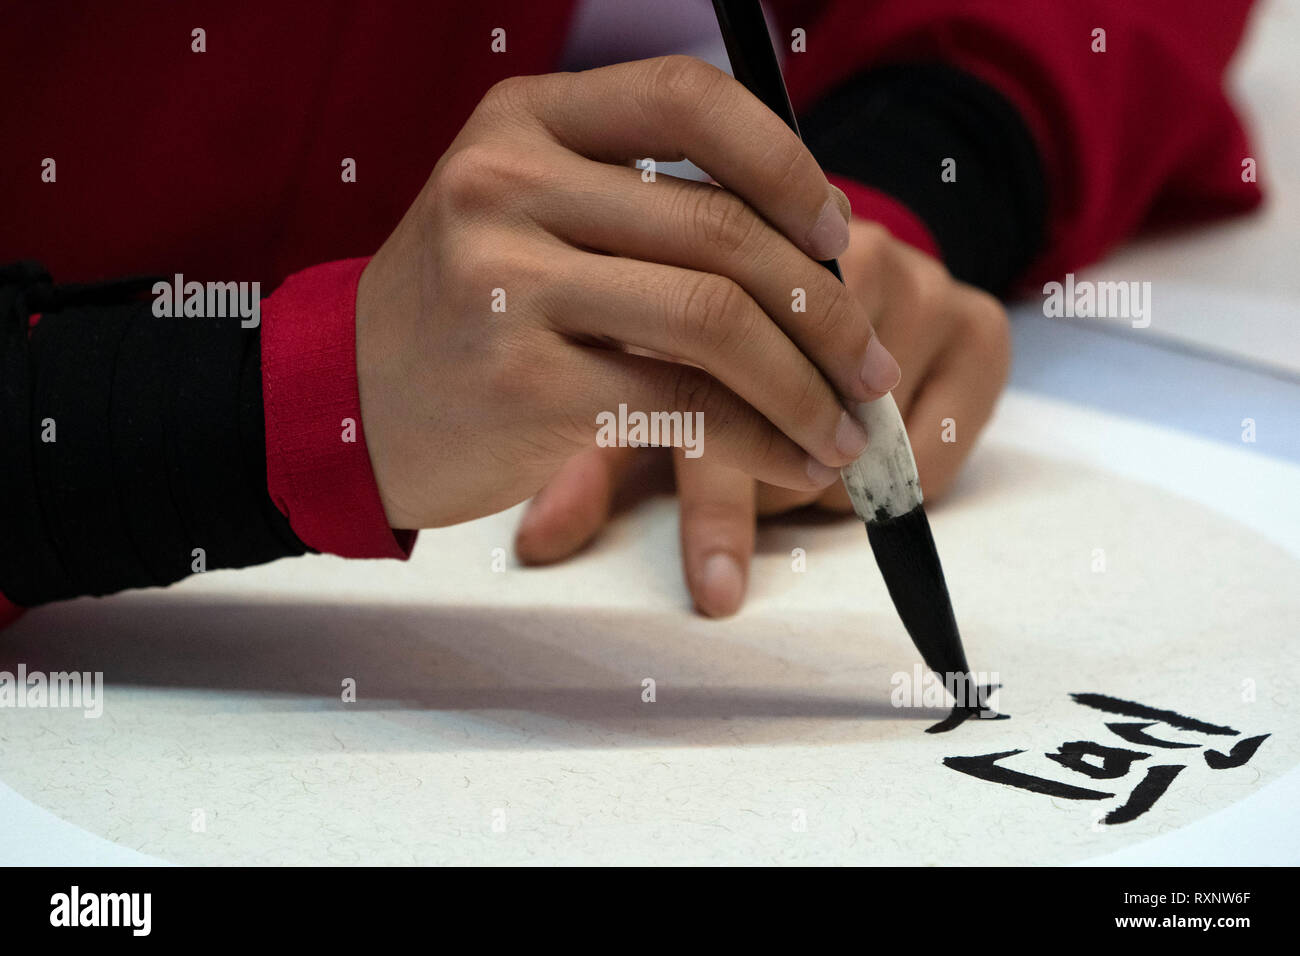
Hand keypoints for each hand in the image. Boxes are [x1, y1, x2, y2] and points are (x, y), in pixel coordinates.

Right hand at [355, 56, 903, 529]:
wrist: (345, 402)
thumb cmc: (463, 311)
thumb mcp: (524, 214)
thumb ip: (635, 203)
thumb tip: (805, 248)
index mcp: (524, 120)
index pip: (690, 100)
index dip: (786, 163)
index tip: (837, 232)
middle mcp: (507, 182)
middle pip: (722, 229)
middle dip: (825, 309)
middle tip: (869, 365)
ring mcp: (506, 283)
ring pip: (715, 320)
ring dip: (807, 384)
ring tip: (846, 426)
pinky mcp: (520, 385)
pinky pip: (681, 403)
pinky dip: (761, 438)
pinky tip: (793, 458)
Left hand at [516, 218, 1010, 614]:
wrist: (819, 266)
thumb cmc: (705, 340)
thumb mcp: (644, 381)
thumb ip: (589, 452)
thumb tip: (535, 542)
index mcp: (744, 241)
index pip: (732, 375)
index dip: (720, 495)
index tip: (713, 588)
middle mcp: (844, 245)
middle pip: (816, 403)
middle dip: (774, 479)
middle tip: (754, 499)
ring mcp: (922, 278)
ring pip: (876, 430)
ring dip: (830, 485)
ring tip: (797, 469)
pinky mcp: (981, 323)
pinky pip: (940, 443)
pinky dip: (901, 481)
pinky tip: (866, 464)